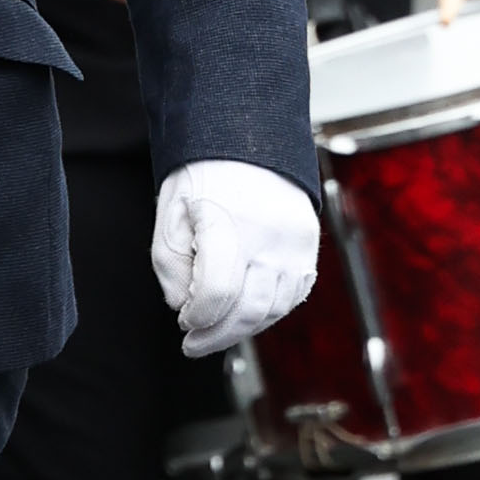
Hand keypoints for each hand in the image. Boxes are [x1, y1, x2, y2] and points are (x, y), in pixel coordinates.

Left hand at [151, 156, 322, 360]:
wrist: (248, 136)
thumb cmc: (204, 175)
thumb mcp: (170, 215)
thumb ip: (171, 268)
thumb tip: (185, 309)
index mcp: (228, 222)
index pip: (218, 293)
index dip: (198, 318)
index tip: (184, 322)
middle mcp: (269, 235)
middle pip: (248, 310)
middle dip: (217, 336)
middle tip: (194, 343)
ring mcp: (295, 242)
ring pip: (273, 309)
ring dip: (243, 328)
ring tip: (218, 327)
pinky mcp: (309, 246)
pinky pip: (293, 295)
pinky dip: (269, 312)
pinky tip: (246, 311)